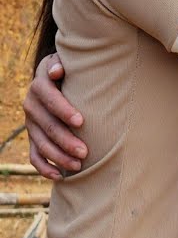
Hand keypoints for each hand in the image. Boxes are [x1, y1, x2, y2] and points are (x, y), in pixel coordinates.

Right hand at [23, 53, 86, 179]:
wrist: (57, 75)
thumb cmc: (71, 70)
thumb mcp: (67, 61)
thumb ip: (63, 63)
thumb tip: (58, 70)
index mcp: (40, 85)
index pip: (49, 98)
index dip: (64, 110)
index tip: (81, 122)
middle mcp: (31, 105)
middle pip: (47, 125)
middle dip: (65, 140)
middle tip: (85, 152)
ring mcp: (30, 123)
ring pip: (41, 143)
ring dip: (59, 156)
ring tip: (79, 165)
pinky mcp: (32, 136)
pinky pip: (34, 155)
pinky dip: (44, 167)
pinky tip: (59, 176)